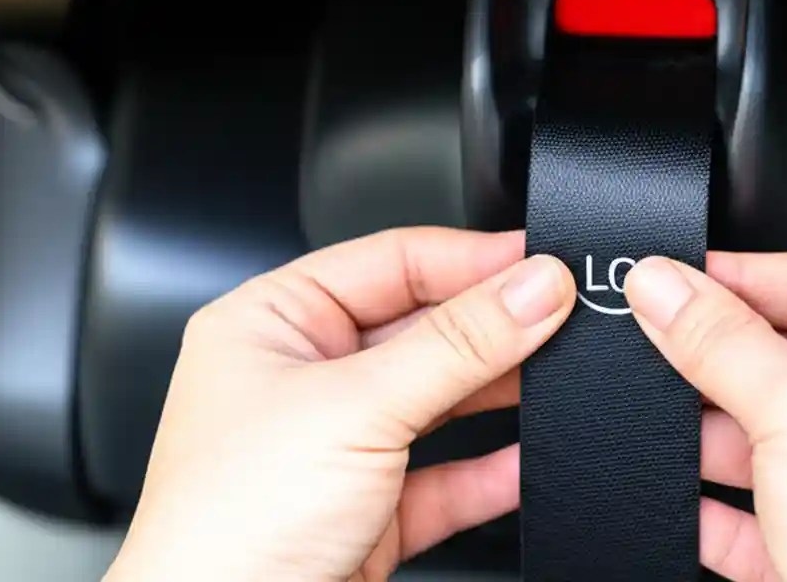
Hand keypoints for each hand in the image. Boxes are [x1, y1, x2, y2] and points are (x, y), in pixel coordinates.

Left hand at [105, 228, 574, 581]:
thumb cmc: (226, 528)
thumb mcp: (357, 407)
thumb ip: (459, 343)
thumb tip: (533, 286)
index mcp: (271, 324)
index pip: (390, 261)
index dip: (470, 258)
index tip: (539, 262)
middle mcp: (302, 380)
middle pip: (423, 329)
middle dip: (493, 325)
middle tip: (560, 315)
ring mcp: (337, 448)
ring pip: (440, 400)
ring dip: (498, 392)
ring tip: (557, 375)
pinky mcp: (369, 513)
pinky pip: (446, 477)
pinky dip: (491, 470)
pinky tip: (527, 458)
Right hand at [624, 253, 786, 581]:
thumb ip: (719, 340)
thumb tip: (666, 285)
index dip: (755, 276)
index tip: (686, 273)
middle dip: (729, 358)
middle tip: (662, 333)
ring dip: (719, 425)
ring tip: (661, 409)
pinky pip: (784, 496)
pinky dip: (728, 495)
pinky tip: (680, 488)